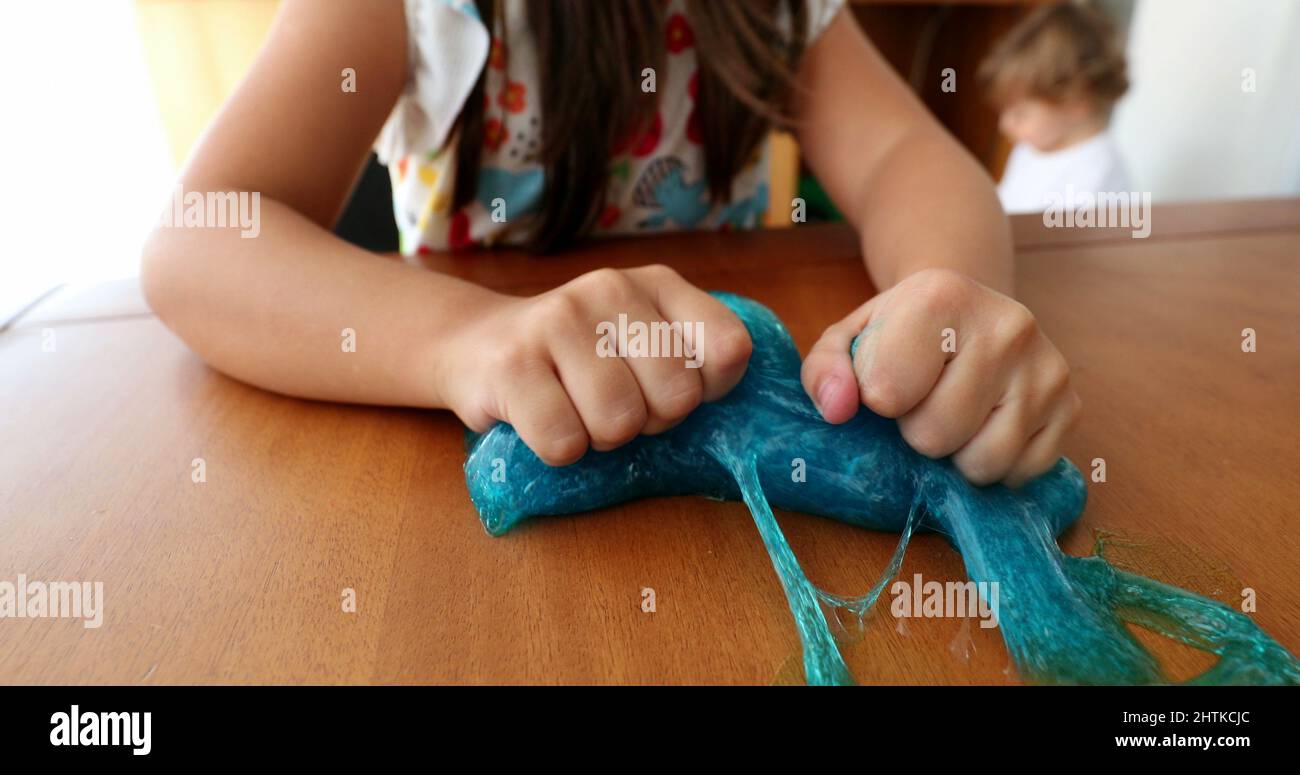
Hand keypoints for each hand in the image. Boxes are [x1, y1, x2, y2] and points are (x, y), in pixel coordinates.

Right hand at [439, 265, 752, 464]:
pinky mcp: (511, 365)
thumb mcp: (643, 341)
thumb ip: (695, 358)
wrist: (476, 346)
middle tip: (612, 403)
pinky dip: (558, 449)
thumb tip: (717, 388)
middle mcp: (609, 288)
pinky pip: (565, 442)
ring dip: (600, 437)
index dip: (705, 391)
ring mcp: (556, 321)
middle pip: (677, 396)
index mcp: (657, 283)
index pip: (728, 349)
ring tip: (576, 409)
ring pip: (620, 422)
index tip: (666, 388)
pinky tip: (541, 418)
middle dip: (649, 420)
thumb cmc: (578, 358)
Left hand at [800, 268, 1080, 487]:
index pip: (887, 394)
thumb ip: (825, 371)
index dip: (877, 398)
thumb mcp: (849, 340)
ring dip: (956, 453)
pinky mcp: (1070, 404)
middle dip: (916, 429)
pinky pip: (1022, 471)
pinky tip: (986, 425)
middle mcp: (1007, 325)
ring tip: (954, 412)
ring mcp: (1046, 366)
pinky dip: (996, 463)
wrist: (967, 310)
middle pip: (934, 435)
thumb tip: (836, 408)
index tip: (888, 376)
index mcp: (942, 296)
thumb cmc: (900, 333)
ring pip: (983, 462)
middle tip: (924, 397)